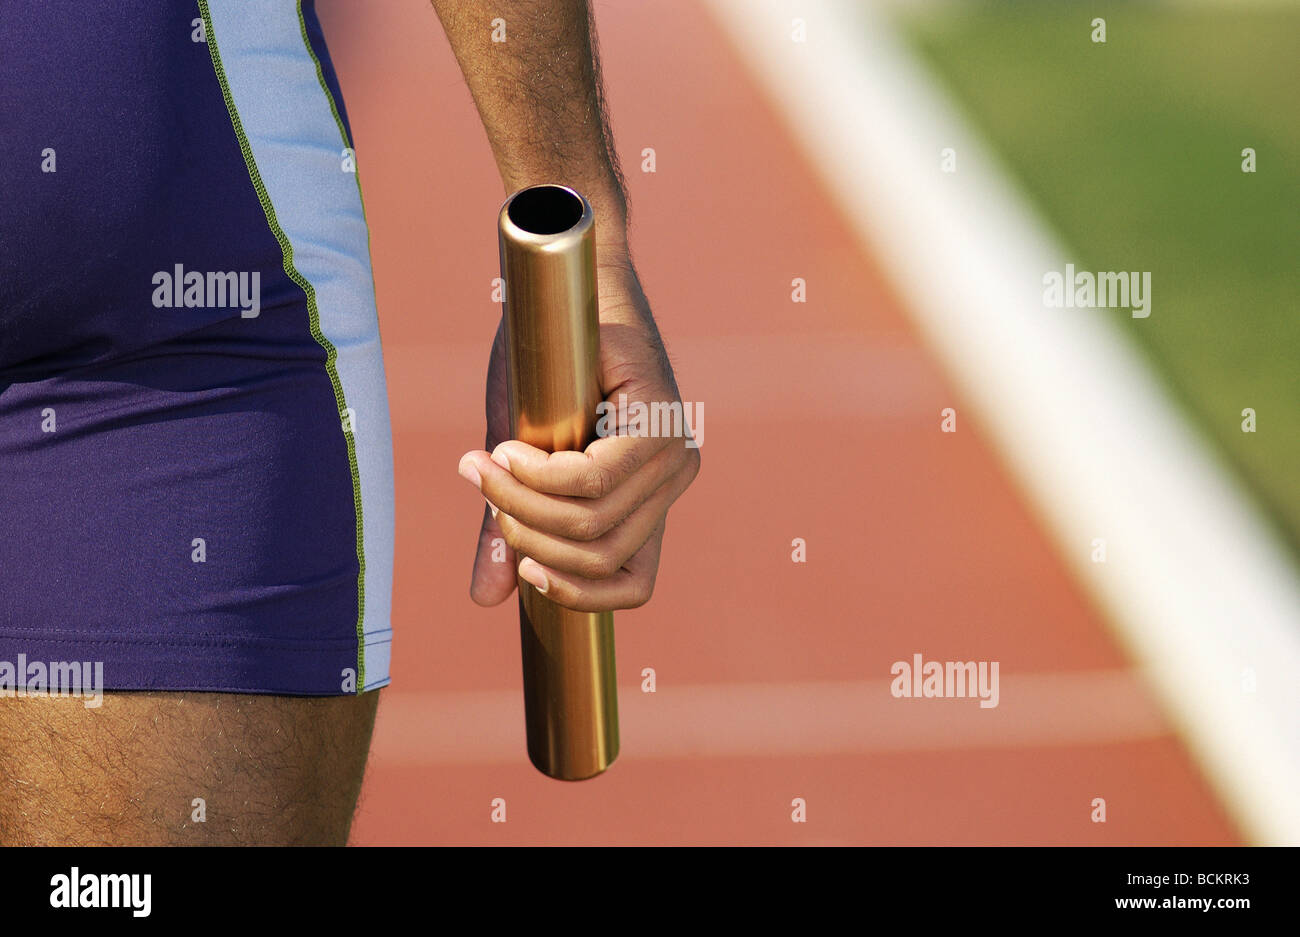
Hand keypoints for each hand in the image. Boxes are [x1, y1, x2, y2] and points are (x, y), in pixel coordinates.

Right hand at [457, 253, 699, 611]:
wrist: (556, 295)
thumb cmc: (544, 376)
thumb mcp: (523, 465)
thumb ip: (511, 528)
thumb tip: (488, 598)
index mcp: (650, 500)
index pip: (635, 585)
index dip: (578, 593)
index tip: (523, 568)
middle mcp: (672, 481)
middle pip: (598, 553)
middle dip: (526, 534)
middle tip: (481, 488)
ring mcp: (673, 450)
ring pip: (592, 520)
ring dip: (522, 502)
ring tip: (484, 466)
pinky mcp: (659, 418)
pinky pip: (593, 479)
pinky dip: (540, 475)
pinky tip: (509, 452)